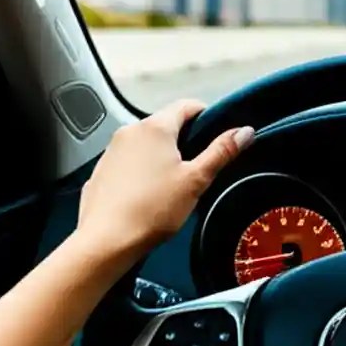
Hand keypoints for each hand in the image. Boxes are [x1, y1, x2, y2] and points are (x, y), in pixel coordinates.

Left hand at [77, 99, 253, 259]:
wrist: (106, 240)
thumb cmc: (151, 210)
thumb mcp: (196, 180)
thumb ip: (221, 152)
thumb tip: (244, 132)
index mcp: (155, 127)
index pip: (187, 105)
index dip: (206, 116)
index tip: (216, 133)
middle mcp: (130, 131)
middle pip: (165, 124)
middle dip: (184, 141)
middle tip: (197, 168)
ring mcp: (111, 150)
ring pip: (146, 144)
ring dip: (161, 156)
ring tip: (171, 186)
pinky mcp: (101, 170)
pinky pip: (128, 161)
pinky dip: (141, 171)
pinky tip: (147, 195)